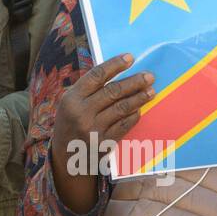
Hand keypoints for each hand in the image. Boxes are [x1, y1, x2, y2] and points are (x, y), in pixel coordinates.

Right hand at [48, 53, 153, 212]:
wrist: (65, 157)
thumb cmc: (70, 123)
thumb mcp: (69, 104)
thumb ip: (88, 89)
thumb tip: (115, 71)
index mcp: (71, 98)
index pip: (96, 76)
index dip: (114, 65)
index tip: (130, 57)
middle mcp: (81, 113)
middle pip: (113, 91)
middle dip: (134, 82)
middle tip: (149, 76)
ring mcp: (93, 129)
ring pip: (121, 108)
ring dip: (139, 98)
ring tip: (151, 91)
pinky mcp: (104, 143)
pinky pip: (124, 125)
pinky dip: (133, 116)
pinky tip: (140, 109)